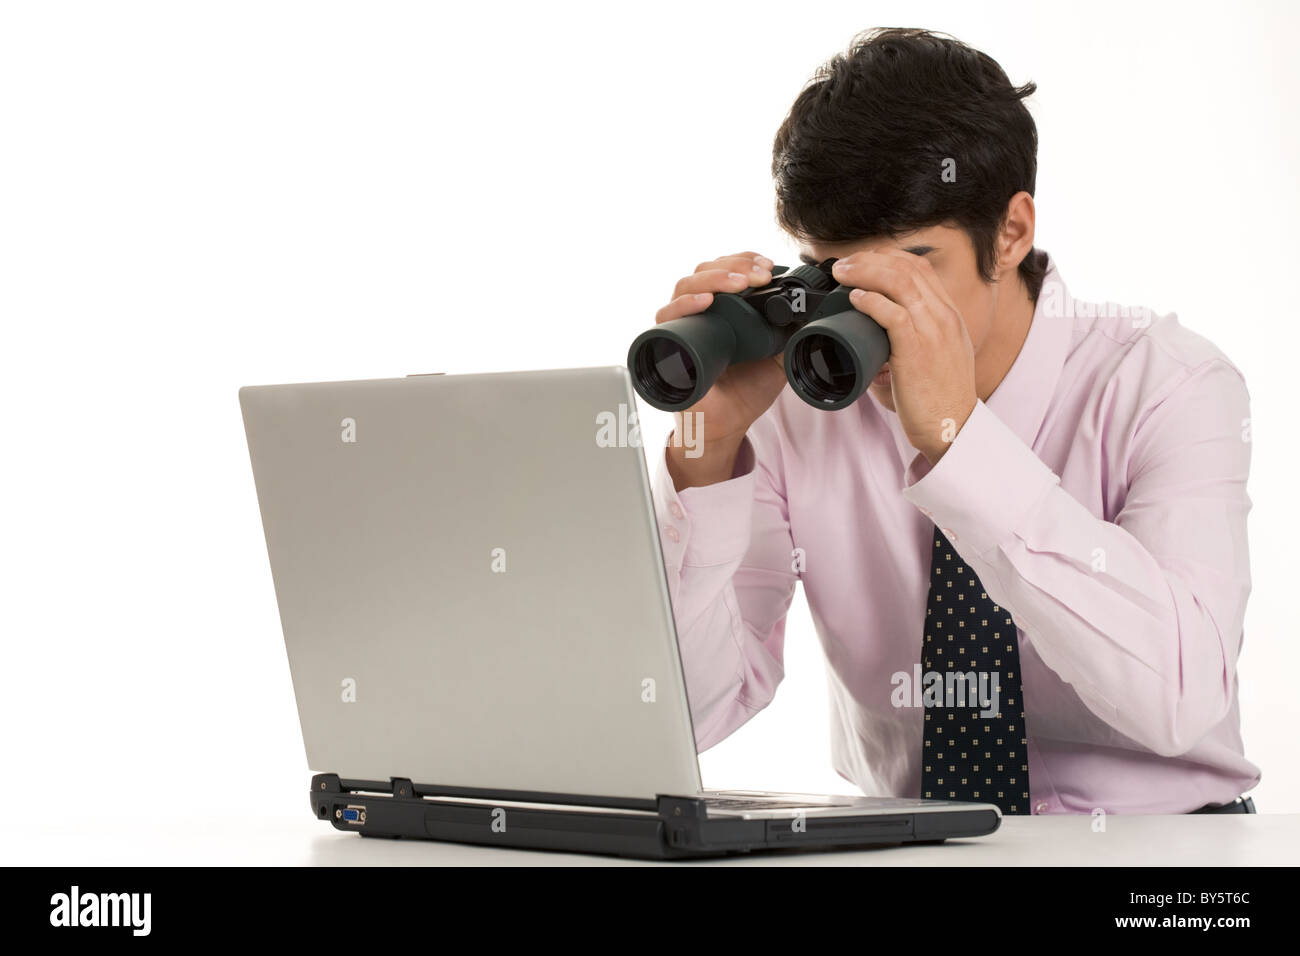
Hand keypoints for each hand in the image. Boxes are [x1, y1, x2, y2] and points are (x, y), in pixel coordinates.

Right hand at [656, 252, 789, 489]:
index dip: (745, 260)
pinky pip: (667, 317)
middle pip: (706, 270)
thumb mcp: (779, 355)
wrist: (728, 424)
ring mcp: (681, 325)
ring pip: (686, 285)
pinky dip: (685, 305)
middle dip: (735, 266)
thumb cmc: (746, 390)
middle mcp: (697, 311)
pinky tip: (706, 301)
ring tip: (740, 283)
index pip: (726, 268)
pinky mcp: (667, 344)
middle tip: (761, 275)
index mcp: (722, 307)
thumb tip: (810, 308)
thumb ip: (790, 333)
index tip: (769, 266)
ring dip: (715, 278)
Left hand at [830, 250, 976, 463]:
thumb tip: (879, 328)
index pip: (920, 267)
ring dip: (864, 272)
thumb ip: (915, 335)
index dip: (887, 257)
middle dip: (869, 259)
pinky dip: (870, 301)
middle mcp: (943, 316)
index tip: (862, 261)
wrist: (953, 426)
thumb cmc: (939, 396)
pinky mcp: (917, 350)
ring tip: (842, 274)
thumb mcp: (936, 353)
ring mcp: (932, 331)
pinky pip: (892, 314)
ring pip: (899, 282)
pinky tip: (854, 299)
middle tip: (843, 264)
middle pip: (906, 267)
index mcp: (949, 313)